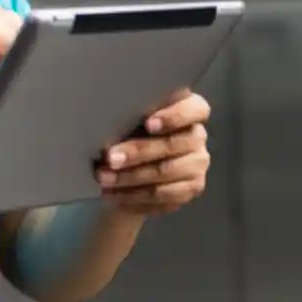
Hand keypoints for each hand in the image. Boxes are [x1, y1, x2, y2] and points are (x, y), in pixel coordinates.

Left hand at [94, 91, 211, 215]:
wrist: (131, 171)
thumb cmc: (129, 134)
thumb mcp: (129, 121)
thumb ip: (130, 116)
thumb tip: (109, 120)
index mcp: (189, 109)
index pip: (196, 108)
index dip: (174, 116)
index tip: (148, 124)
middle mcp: (198, 135)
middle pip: (173, 143)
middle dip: (138, 151)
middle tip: (110, 158)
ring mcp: (198, 163)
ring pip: (165, 171)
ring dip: (130, 176)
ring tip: (104, 177)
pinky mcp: (191, 188)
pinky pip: (162, 193)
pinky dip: (133, 193)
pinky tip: (113, 192)